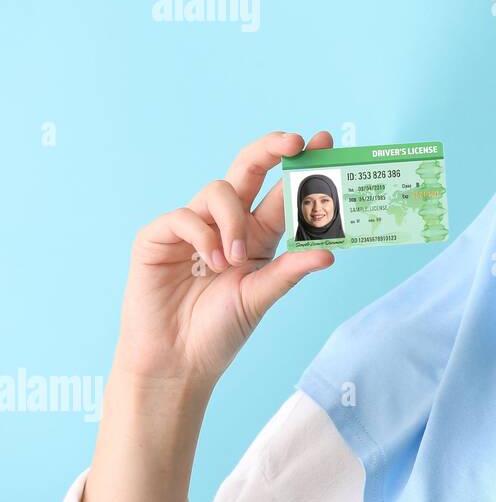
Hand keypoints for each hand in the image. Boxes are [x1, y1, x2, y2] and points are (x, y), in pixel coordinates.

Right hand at [116, 130, 335, 393]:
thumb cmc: (220, 331)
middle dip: (270, 149)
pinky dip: (202, 235)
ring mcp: (192, 227)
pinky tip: (209, 264)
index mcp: (258, 235)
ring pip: (219, 190)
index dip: (301, 164)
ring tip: (235, 260)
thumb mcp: (261, 297)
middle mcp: (226, 224)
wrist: (177, 361)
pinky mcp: (158, 237)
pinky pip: (183, 217)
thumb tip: (330, 254)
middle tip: (293, 143)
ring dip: (232, 220)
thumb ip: (290, 271)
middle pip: (248, 169)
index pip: (281, 191)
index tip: (324, 140)